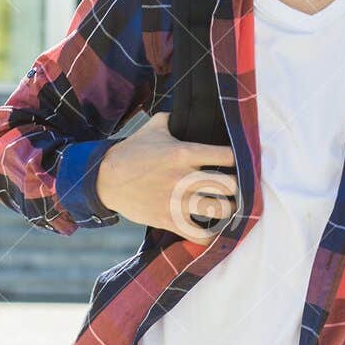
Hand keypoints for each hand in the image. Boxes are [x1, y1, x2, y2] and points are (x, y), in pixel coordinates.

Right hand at [96, 112, 237, 243]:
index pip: (227, 155)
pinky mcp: (168, 220)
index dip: (239, 159)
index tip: (238, 163)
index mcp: (185, 153)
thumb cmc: (132, 150)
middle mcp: (184, 178)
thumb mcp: (154, 127)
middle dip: (237, 187)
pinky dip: (210, 235)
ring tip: (226, 206)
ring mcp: (177, 201)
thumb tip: (189, 108)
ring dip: (228, 209)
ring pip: (219, 211)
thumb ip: (175, 119)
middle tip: (235, 188)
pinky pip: (199, 235)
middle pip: (230, 186)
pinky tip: (211, 229)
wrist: (105, 178)